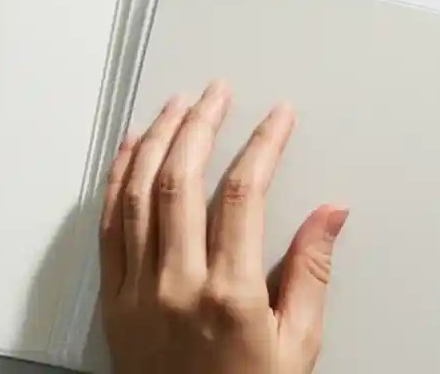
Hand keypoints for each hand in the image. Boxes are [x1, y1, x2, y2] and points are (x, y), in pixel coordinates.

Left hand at [99, 81, 348, 373]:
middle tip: (220, 92)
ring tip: (178, 104)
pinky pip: (109, 224)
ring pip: (138, 193)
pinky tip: (132, 149)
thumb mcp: (298, 346)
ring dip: (158, 139)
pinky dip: (118, 178)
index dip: (263, 144)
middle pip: (182, 180)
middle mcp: (176, 285)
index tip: (279, 117)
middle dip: (203, 124)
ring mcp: (138, 290)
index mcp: (229, 295)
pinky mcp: (114, 298)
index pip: (244, 195)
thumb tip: (331, 214)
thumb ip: (312, 273)